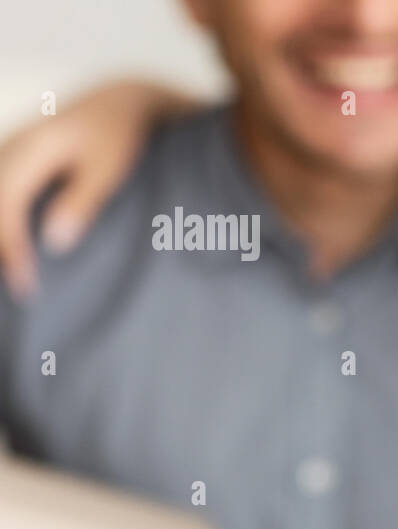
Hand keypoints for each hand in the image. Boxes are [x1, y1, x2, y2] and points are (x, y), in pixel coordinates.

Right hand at [0, 81, 194, 298]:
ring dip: (0, 236)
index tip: (27, 282)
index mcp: (33, 147)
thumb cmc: (119, 136)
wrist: (118, 101)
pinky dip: (2, 219)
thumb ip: (83, 201)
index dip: (12, 245)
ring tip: (17, 274)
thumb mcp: (110, 167)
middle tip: (23, 289)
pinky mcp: (11, 155)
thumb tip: (53, 241)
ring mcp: (7, 147)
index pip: (6, 203)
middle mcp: (11, 145)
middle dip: (2, 248)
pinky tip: (14, 248)